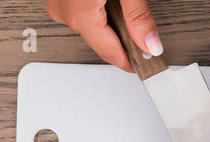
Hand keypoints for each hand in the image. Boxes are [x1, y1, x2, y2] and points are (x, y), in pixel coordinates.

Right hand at [46, 0, 163, 71]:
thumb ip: (138, 15)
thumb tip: (150, 44)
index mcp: (80, 13)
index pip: (110, 53)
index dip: (130, 62)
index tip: (146, 67)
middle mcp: (64, 11)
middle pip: (101, 41)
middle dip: (123, 41)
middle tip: (143, 37)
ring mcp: (58, 3)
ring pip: (91, 27)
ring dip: (109, 24)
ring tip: (124, 7)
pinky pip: (81, 14)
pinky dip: (97, 12)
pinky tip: (108, 2)